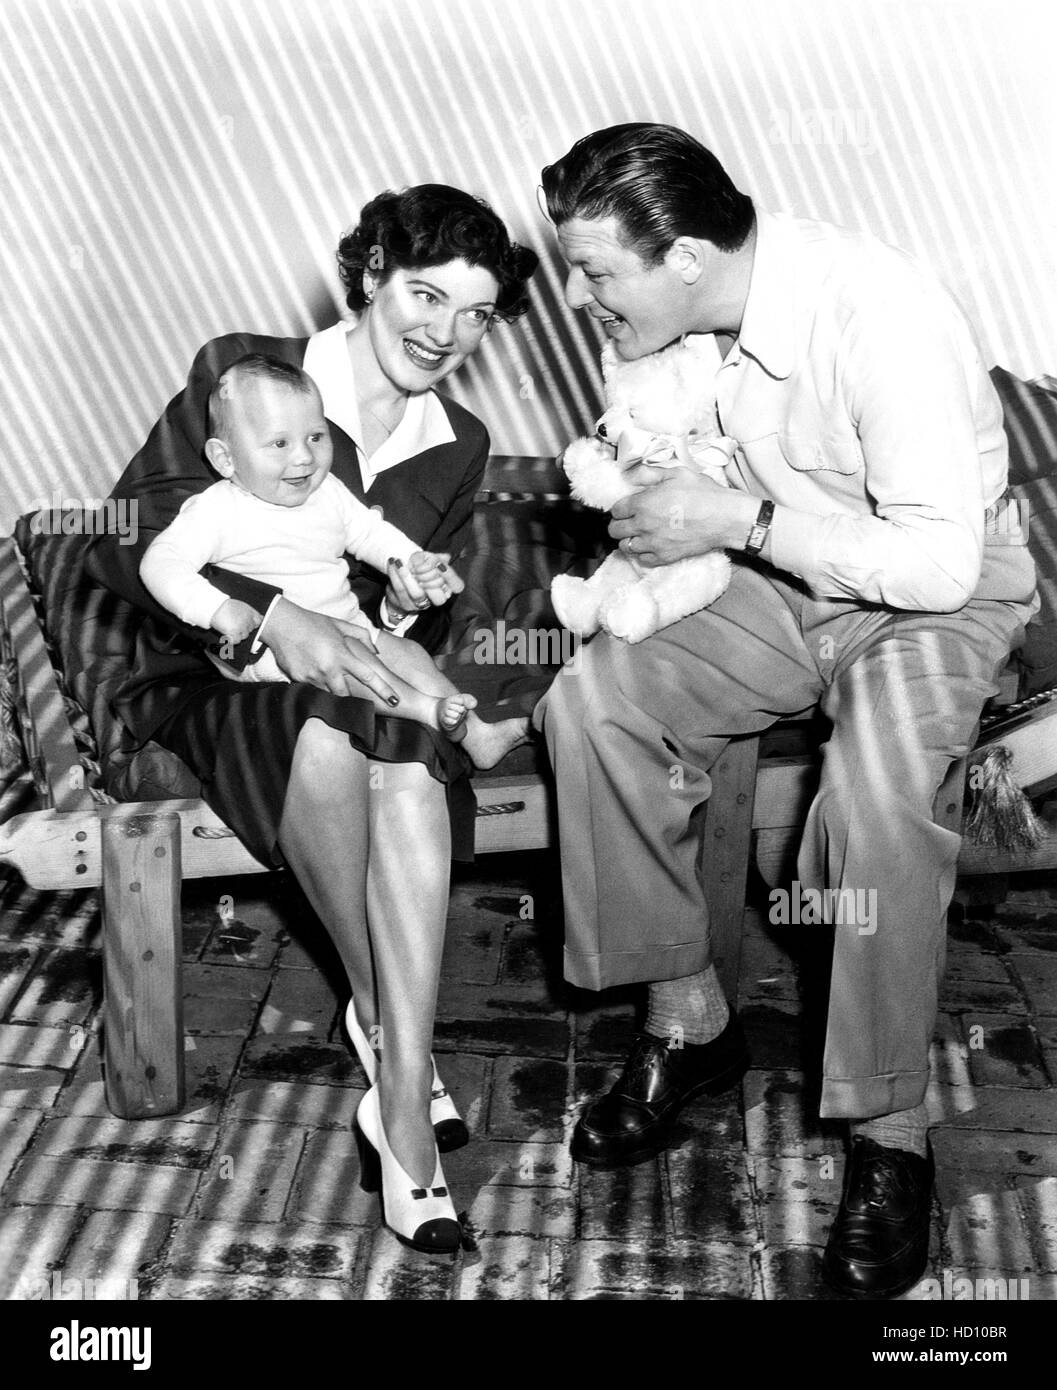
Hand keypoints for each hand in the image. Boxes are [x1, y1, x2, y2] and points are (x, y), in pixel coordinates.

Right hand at [210, 598, 263, 641]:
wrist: (215, 607)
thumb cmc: (225, 606)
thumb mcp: (241, 606)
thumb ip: (249, 612)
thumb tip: (260, 618)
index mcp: (250, 612)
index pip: (259, 622)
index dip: (253, 624)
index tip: (248, 625)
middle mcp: (248, 620)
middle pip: (250, 630)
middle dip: (243, 629)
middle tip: (234, 625)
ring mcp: (242, 627)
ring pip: (244, 636)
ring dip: (238, 634)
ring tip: (229, 628)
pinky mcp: (235, 632)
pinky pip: (237, 641)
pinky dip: (232, 640)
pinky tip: (228, 635)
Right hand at [262, 598, 400, 703]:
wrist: (281, 624)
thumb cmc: (313, 622)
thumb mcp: (340, 625)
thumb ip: (362, 636)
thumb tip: (376, 651)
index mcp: (342, 655)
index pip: (368, 677)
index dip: (383, 690)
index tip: (396, 700)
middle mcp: (329, 669)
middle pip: (347, 695)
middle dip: (351, 698)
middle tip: (355, 697)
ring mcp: (313, 677)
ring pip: (329, 694)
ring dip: (332, 690)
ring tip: (328, 681)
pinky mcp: (299, 680)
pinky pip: (312, 690)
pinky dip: (316, 685)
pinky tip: (312, 672)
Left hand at [384, 553, 463, 616]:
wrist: (400, 588)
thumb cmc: (418, 573)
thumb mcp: (428, 564)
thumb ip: (436, 560)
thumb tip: (445, 557)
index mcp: (446, 589)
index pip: (458, 586)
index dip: (451, 576)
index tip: (440, 564)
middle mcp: (436, 599)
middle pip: (439, 597)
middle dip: (428, 578)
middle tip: (416, 566)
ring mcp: (421, 604)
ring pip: (417, 593)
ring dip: (406, 575)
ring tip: (399, 561)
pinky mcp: (405, 604)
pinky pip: (400, 590)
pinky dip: (395, 575)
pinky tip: (392, 563)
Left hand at [608, 466, 758, 565]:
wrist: (724, 518)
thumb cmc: (703, 493)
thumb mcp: (676, 473)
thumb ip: (648, 474)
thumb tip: (629, 475)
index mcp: (643, 503)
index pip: (615, 510)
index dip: (620, 507)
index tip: (627, 506)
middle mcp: (643, 525)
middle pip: (615, 530)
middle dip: (619, 524)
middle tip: (630, 520)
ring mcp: (653, 543)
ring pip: (625, 546)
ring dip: (629, 539)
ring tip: (639, 533)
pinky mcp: (664, 557)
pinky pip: (642, 559)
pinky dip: (642, 553)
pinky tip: (650, 544)